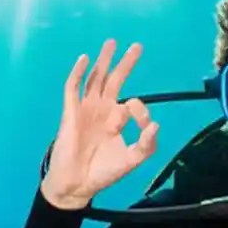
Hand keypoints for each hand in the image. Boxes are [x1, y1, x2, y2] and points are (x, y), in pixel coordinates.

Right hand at [41, 39, 159, 208]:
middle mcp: (102, 111)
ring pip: (95, 79)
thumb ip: (146, 144)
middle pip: (114, 81)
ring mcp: (86, 110)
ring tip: (112, 43)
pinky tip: (84, 59)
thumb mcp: (132, 160)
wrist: (76, 184)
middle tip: (137, 46)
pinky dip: (78, 73)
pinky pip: (73, 89)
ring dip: (103, 61)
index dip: (141, 109)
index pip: (132, 104)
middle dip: (125, 64)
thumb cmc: (103, 172)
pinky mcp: (71, 113)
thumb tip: (156, 124)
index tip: (145, 124)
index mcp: (116, 120)